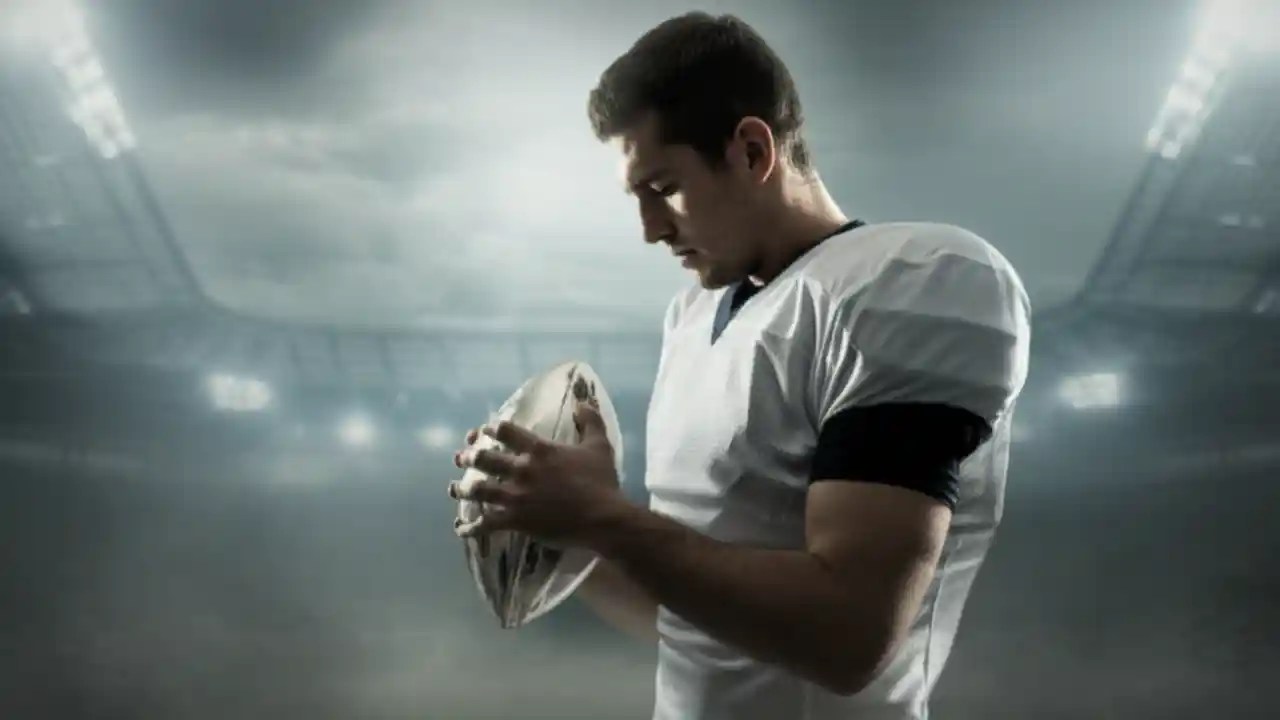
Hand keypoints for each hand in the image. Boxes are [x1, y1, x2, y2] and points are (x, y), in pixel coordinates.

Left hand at [448, 399, 627, 549]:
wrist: (603, 518)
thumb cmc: (602, 482)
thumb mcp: (599, 445)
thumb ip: (590, 420)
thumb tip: (581, 401)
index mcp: (539, 450)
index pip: (506, 431)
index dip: (490, 429)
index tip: (482, 431)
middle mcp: (522, 470)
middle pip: (484, 458)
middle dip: (468, 457)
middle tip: (460, 457)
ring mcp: (516, 496)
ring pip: (478, 490)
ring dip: (462, 489)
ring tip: (454, 489)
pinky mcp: (516, 521)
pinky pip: (486, 523)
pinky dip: (470, 526)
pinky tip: (461, 528)